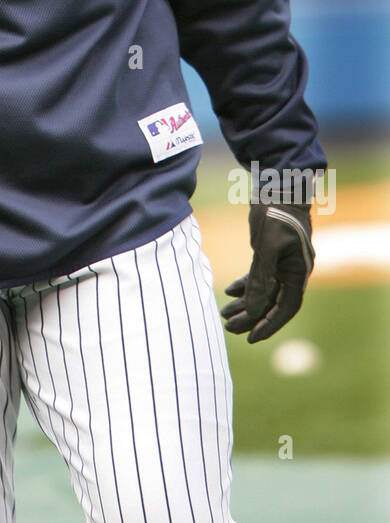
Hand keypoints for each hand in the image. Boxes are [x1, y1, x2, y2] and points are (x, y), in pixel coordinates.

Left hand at [221, 202, 313, 343]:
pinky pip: (259, 276)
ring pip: (263, 291)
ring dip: (245, 303)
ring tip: (224, 314)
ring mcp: (282, 262)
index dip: (269, 324)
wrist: (277, 184)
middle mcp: (293, 271)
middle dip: (252, 317)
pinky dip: (245, 285)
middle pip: (272, 302)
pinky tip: (229, 292)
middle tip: (229, 328)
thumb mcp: (267, 246)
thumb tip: (253, 310)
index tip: (251, 338)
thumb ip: (261, 278)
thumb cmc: (275, 212)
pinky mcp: (270, 253)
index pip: (286, 307)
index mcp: (298, 271)